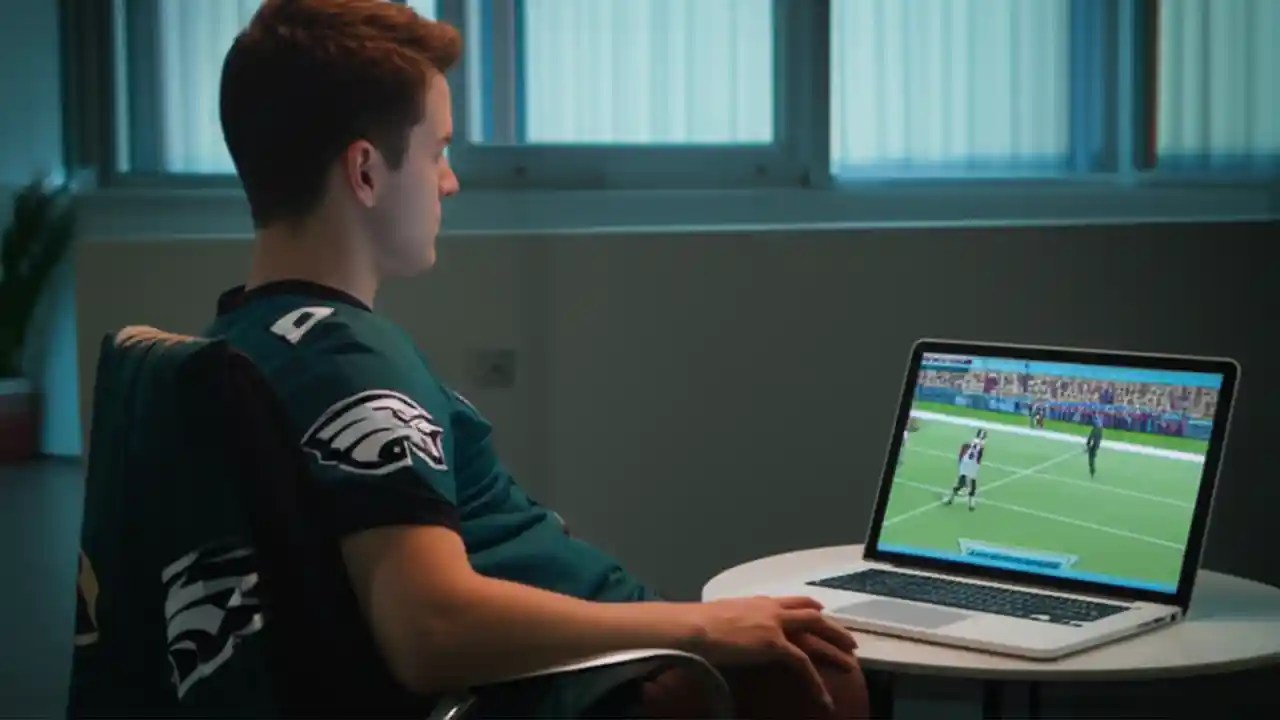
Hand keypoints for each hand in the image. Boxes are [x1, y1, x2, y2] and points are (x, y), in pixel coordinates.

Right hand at [689, 596, 856, 707]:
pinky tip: (823, 697)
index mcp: (759, 602)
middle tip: (849, 641)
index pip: (792, 602)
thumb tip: (727, 630)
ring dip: (835, 649)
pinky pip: (803, 664)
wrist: (693, 627)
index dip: (810, 607)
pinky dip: (816, 682)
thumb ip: (732, 621)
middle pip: (811, 615)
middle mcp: (771, 609)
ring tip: (850, 664)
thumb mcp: (719, 617)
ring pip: (816, 634)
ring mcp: (775, 625)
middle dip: (833, 627)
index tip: (821, 612)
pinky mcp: (775, 644)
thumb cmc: (697, 624)